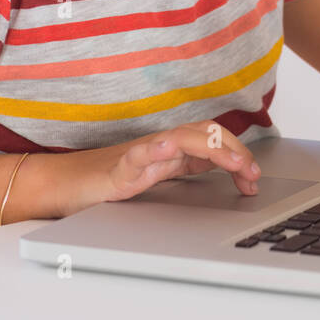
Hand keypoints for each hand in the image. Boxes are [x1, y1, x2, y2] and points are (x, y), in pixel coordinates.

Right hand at [55, 120, 261, 216]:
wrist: (64, 185)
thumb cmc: (108, 183)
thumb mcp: (158, 178)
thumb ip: (188, 170)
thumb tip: (226, 174)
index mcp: (172, 151)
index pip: (213, 141)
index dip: (238, 154)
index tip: (255, 177)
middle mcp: (160, 147)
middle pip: (205, 134)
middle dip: (234, 151)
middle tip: (253, 173)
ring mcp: (140, 154)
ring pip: (181, 138)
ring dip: (211, 147)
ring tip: (233, 161)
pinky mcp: (118, 168)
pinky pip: (138, 155)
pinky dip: (155, 149)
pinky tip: (167, 148)